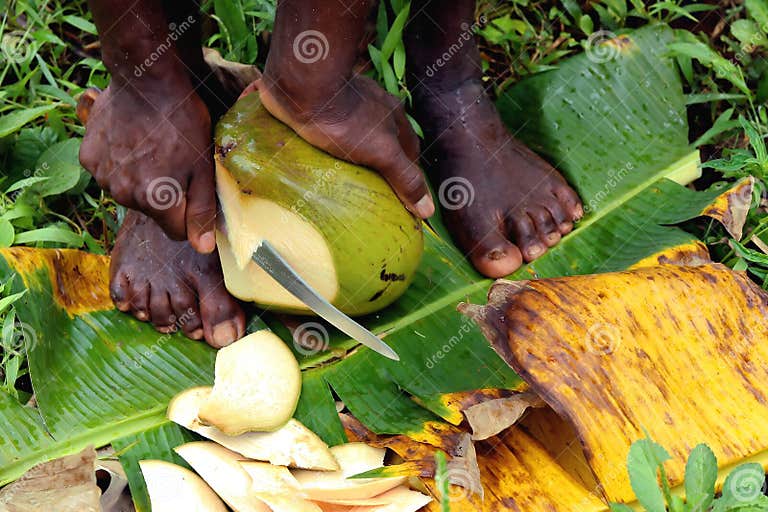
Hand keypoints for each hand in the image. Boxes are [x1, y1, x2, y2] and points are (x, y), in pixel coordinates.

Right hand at [78, 83, 216, 252]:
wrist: (146, 80)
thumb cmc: (182, 122)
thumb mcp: (204, 167)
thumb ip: (202, 211)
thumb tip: (202, 247)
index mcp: (156, 201)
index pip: (176, 233)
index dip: (189, 215)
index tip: (194, 192)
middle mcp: (124, 195)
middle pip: (152, 212)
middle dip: (165, 195)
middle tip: (175, 162)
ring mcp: (103, 177)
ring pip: (129, 192)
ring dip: (141, 178)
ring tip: (153, 147)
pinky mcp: (88, 157)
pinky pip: (109, 172)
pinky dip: (120, 162)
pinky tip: (131, 140)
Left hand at [256, 75, 434, 218]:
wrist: (303, 89)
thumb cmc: (345, 121)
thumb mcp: (383, 153)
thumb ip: (406, 179)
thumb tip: (429, 210)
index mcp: (394, 114)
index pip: (410, 149)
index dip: (409, 171)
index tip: (405, 194)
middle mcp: (375, 104)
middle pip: (386, 137)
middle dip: (385, 158)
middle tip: (377, 185)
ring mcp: (346, 99)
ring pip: (359, 129)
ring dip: (357, 147)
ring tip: (349, 172)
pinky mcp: (319, 101)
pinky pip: (330, 124)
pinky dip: (331, 139)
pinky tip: (322, 153)